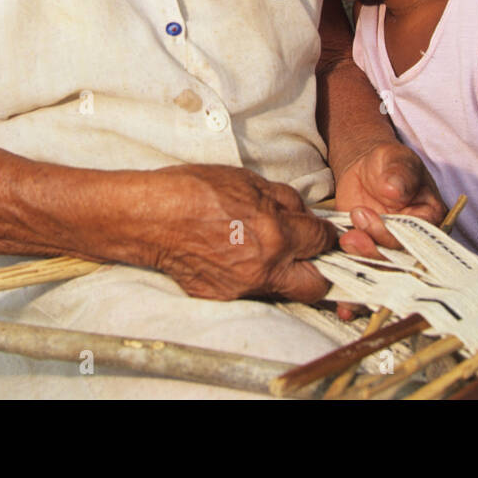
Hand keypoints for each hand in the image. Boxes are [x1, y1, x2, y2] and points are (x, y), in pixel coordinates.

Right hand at [143, 164, 336, 303]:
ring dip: (286, 274)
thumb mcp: (247, 180)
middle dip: (319, 269)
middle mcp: (265, 267)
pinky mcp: (223, 297)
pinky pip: (253, 291)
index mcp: (276, 234)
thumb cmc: (195, 191)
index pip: (322, 241)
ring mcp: (243, 287)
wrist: (150, 217)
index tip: (321, 232)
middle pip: (316, 285)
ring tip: (270, 253)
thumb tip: (304, 213)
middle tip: (308, 253)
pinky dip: (254, 277)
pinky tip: (239, 257)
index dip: (326, 234)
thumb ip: (284, 200)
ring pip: (284, 291)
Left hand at [332, 143, 444, 319]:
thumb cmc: (387, 163)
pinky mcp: (368, 260)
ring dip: (361, 271)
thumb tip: (395, 189)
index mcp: (429, 221)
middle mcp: (413, 245)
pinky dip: (354, 298)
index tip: (364, 217)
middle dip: (372, 253)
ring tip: (342, 248)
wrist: (366, 170)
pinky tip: (344, 309)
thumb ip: (398, 173)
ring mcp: (389, 255)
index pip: (415, 239)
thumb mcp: (394, 159)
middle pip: (398, 262)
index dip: (389, 235)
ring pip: (381, 275)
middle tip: (349, 235)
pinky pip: (365, 282)